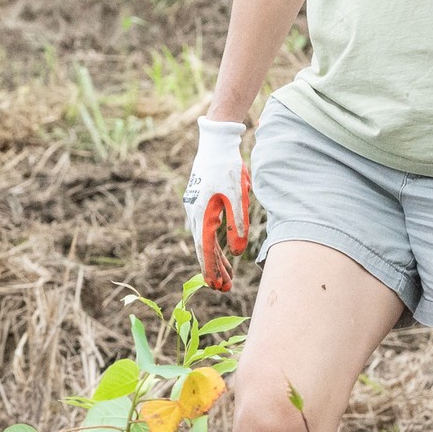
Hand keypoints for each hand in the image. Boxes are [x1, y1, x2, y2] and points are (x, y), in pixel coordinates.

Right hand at [183, 119, 250, 291]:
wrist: (216, 143)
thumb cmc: (228, 168)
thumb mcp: (237, 196)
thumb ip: (238, 225)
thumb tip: (238, 253)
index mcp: (203, 215)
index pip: (207, 250)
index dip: (213, 270)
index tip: (219, 287)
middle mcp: (194, 214)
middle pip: (204, 249)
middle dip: (214, 270)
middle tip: (225, 288)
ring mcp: (195, 208)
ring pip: (204, 240)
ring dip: (215, 258)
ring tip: (226, 275)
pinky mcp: (199, 202)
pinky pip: (205, 229)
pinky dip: (213, 243)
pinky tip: (221, 250)